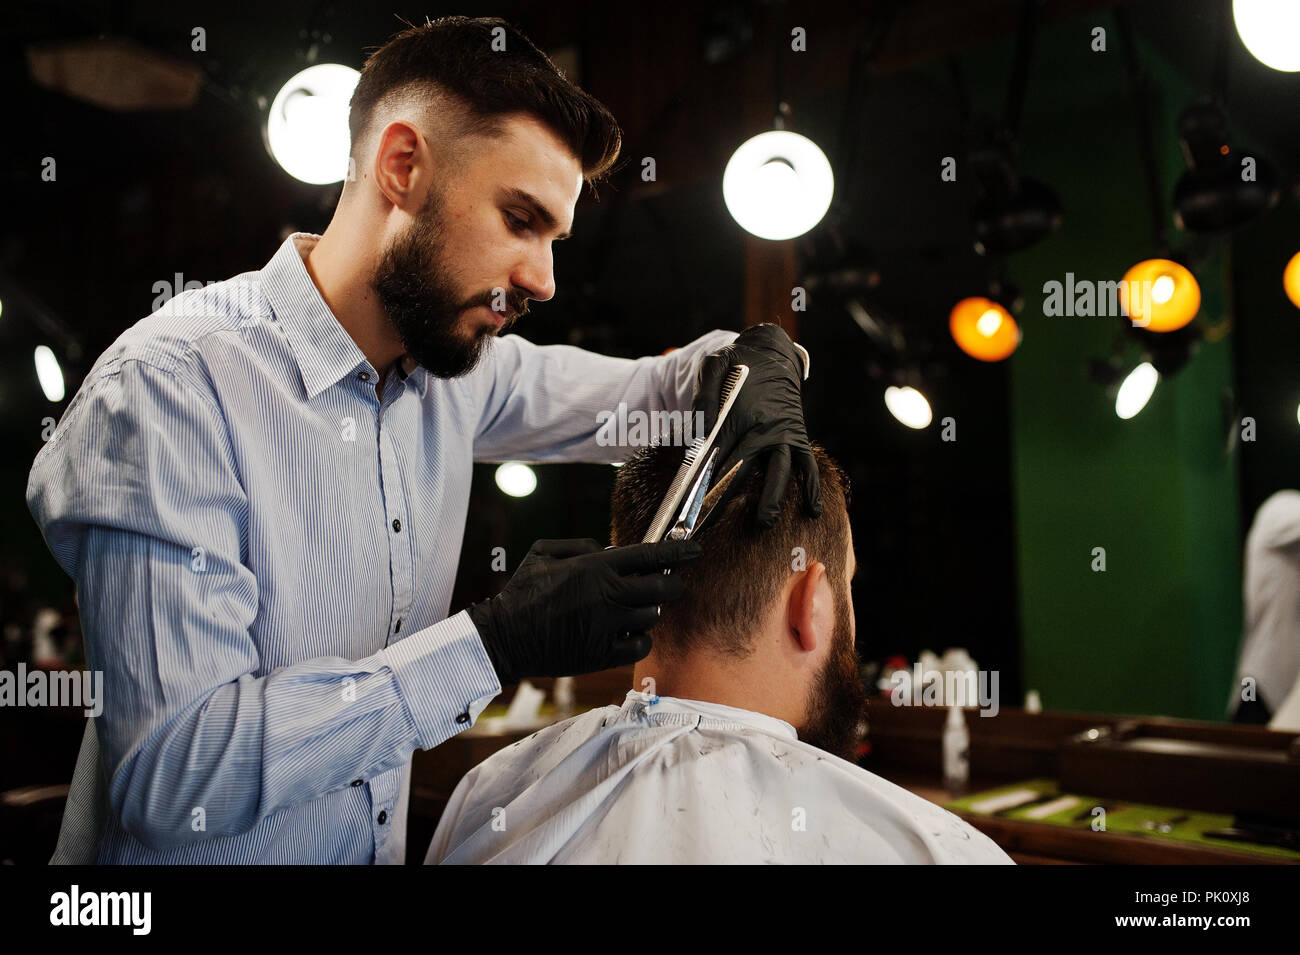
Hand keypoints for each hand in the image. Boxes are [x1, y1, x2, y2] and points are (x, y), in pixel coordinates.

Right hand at [467, 538, 701, 684]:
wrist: (506, 637)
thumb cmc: (522, 593)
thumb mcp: (543, 552)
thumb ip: (580, 544)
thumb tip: (609, 550)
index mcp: (595, 568)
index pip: (650, 555)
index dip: (678, 552)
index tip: (694, 550)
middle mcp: (608, 595)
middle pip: (664, 589)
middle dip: (672, 584)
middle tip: (669, 584)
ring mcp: (608, 626)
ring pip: (652, 617)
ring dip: (649, 611)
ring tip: (632, 609)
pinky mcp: (603, 654)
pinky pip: (640, 645)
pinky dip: (639, 638)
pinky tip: (626, 632)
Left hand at [690, 323, 820, 527]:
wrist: (772, 353)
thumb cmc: (738, 363)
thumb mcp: (714, 366)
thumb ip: (704, 394)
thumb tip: (699, 430)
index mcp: (740, 412)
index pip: (717, 452)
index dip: (701, 479)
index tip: (688, 504)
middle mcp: (764, 426)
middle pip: (742, 469)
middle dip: (723, 499)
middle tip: (708, 526)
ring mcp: (784, 434)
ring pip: (779, 472)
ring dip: (772, 500)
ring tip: (764, 525)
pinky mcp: (798, 437)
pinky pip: (808, 465)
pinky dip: (813, 488)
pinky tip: (813, 511)